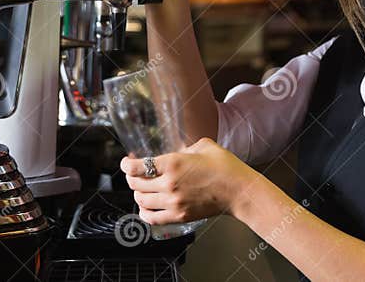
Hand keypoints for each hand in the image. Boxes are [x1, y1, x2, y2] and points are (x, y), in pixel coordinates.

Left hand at [121, 137, 255, 224]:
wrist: (238, 190)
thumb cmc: (225, 167)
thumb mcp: (204, 146)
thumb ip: (186, 148)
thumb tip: (178, 151)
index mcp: (173, 163)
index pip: (138, 167)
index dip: (127, 165)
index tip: (126, 163)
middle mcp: (169, 184)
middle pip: (136, 184)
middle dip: (132, 178)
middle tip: (135, 174)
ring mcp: (173, 202)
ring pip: (140, 201)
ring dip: (138, 194)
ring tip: (142, 190)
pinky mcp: (178, 216)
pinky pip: (151, 218)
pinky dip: (144, 212)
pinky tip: (146, 207)